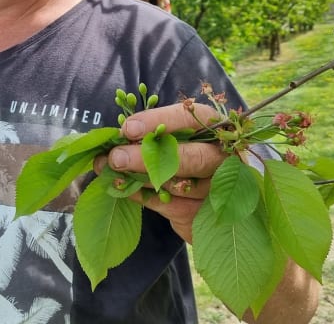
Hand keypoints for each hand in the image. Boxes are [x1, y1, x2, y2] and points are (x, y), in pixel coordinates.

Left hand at [94, 101, 226, 242]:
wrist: (205, 201)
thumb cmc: (181, 155)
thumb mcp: (172, 139)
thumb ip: (151, 136)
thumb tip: (116, 138)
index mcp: (215, 129)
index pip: (190, 119)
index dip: (158, 121)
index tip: (128, 129)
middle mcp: (223, 159)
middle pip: (191, 158)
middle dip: (148, 157)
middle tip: (117, 158)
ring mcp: (217, 190)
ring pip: (178, 185)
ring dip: (139, 178)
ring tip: (111, 172)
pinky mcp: (204, 215)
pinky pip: (168, 205)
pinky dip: (142, 196)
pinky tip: (124, 188)